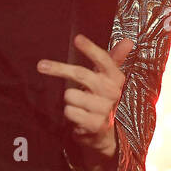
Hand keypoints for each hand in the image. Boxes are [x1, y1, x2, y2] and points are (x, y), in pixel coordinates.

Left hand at [37, 35, 135, 157]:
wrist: (104, 131)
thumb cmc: (102, 98)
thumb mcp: (108, 78)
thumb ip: (115, 58)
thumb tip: (128, 41)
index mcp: (116, 78)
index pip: (104, 60)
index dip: (90, 49)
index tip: (77, 39)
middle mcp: (112, 92)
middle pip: (81, 74)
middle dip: (58, 68)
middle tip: (41, 65)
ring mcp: (104, 109)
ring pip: (71, 95)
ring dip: (69, 99)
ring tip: (78, 103)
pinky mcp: (95, 124)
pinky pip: (70, 111)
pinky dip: (69, 112)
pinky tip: (78, 115)